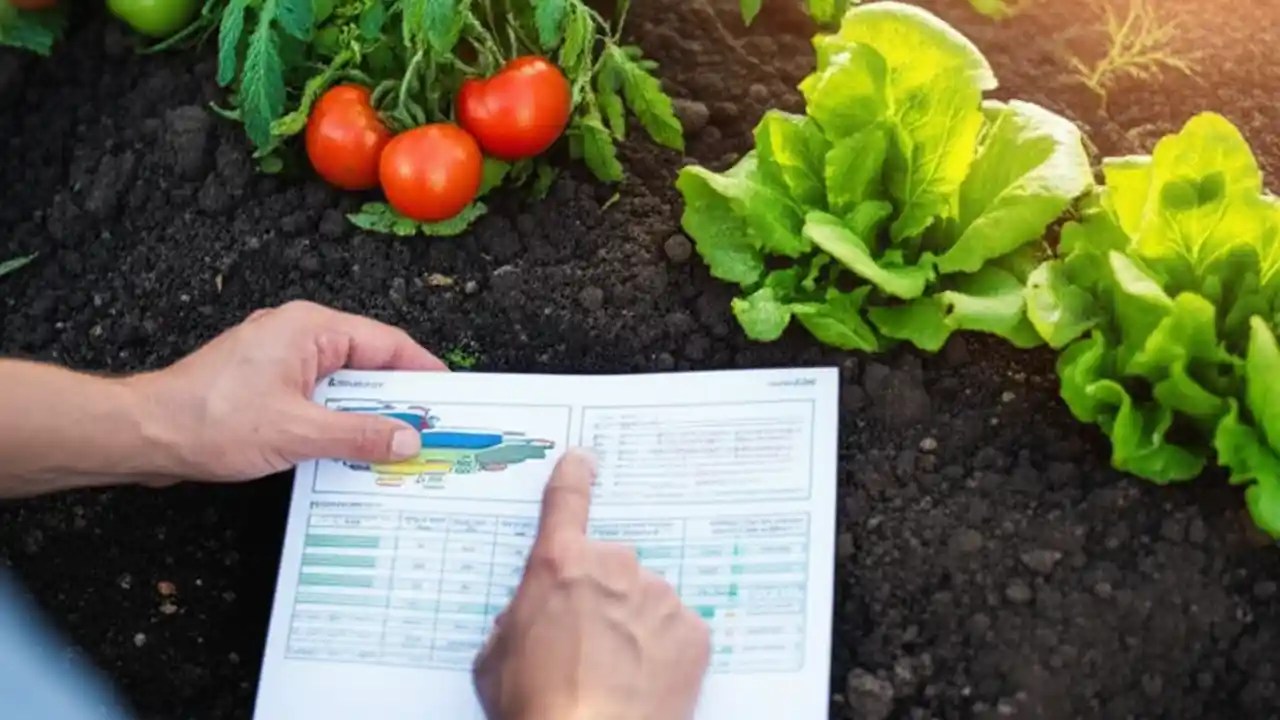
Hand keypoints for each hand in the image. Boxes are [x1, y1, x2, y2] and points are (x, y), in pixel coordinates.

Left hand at [126, 300, 445, 481]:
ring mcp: (282, 360)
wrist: (144, 434)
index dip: (422, 371)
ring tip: (398, 448)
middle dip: (398, 400)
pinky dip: (339, 424)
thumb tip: (406, 439)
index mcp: (310, 328)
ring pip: (344, 387)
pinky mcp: (268, 385)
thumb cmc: (209, 420)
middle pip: (368, 365)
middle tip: (431, 431)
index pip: (386, 343)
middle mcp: (298, 335)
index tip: (449, 398)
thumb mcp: (297, 432)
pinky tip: (353, 453)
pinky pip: (320, 400)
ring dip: (368, 417)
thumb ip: (358, 435)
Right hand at [473, 450, 711, 719]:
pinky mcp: (693, 631)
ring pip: (646, 599)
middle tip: (586, 642)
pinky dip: (663, 650)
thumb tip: (531, 615)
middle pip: (610, 565)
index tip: (585, 460)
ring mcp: (659, 596)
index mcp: (560, 564)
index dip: (575, 476)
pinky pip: (676, 630)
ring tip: (615, 672)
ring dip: (634, 623)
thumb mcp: (496, 656)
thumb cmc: (537, 705)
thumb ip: (518, 616)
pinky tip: (645, 681)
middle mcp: (615, 567)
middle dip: (601, 594)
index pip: (567, 500)